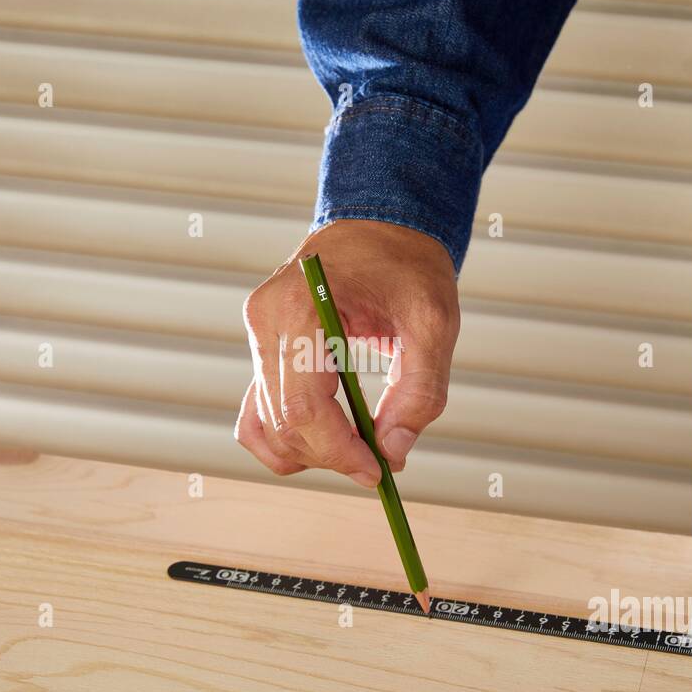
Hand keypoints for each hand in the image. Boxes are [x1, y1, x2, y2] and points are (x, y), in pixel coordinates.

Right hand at [235, 219, 459, 486]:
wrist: (382, 220)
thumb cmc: (408, 264)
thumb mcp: (434, 322)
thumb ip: (421, 391)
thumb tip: (394, 453)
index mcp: (302, 309)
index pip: (303, 407)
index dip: (339, 451)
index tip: (378, 471)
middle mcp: (266, 321)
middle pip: (282, 423)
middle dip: (331, 455)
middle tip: (379, 462)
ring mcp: (257, 332)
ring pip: (263, 425)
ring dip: (308, 451)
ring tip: (357, 444)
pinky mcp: (262, 344)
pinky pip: (259, 409)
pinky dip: (290, 434)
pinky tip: (332, 435)